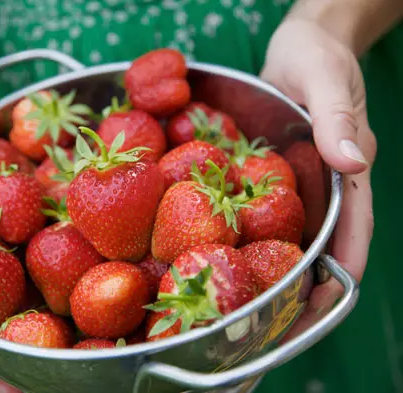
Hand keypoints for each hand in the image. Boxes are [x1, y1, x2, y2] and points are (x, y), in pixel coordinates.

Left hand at [260, 19, 376, 328]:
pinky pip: (255, 213)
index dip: (341, 272)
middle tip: (271, 325)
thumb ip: (338, 118)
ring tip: (239, 304)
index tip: (321, 306)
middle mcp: (321, 190)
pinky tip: (214, 253)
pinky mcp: (266, 178)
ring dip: (269, 271)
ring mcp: (293, 188)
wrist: (296, 47)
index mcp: (346, 175)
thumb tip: (353, 161)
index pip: (352, 233)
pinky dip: (242, 236)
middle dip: (301, 287)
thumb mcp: (327, 79)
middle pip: (316, 247)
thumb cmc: (318, 57)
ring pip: (285, 237)